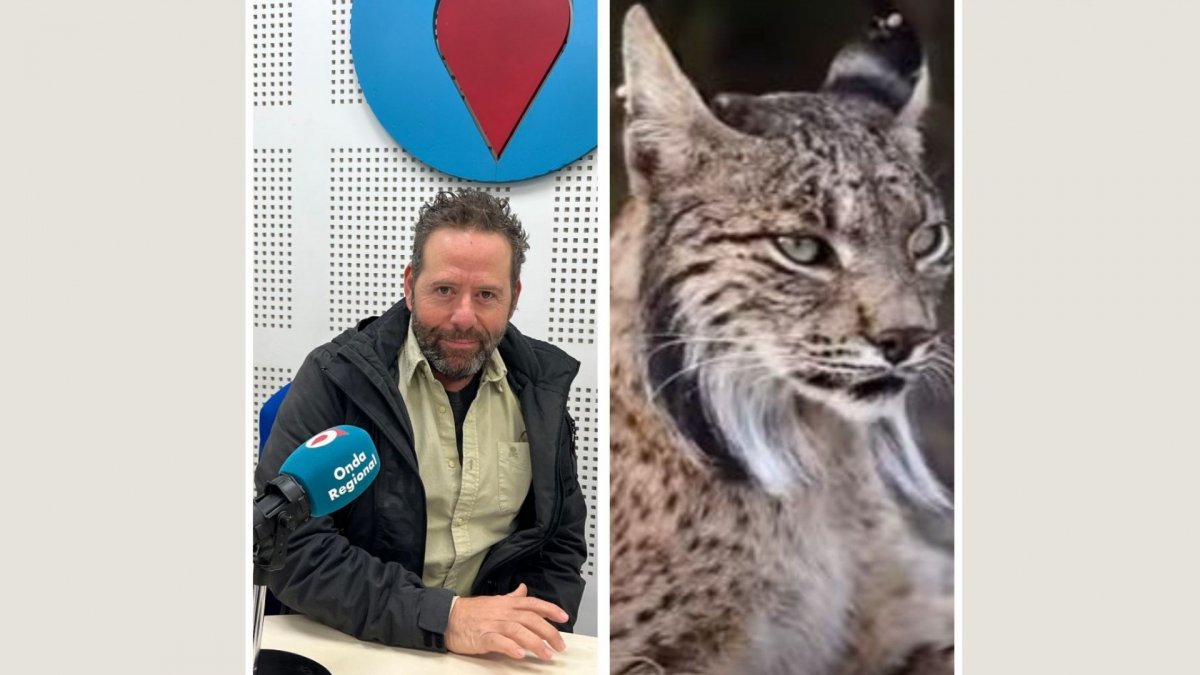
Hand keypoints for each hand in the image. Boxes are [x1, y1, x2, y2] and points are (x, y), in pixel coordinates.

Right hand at [444, 583, 568, 659]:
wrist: (448, 618)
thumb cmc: (472, 612)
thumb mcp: (495, 600)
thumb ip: (512, 597)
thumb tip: (524, 590)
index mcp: (508, 603)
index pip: (534, 604)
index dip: (550, 609)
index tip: (564, 618)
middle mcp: (503, 612)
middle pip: (531, 619)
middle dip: (548, 632)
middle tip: (559, 645)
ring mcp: (493, 624)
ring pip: (518, 630)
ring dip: (535, 643)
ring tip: (546, 654)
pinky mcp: (482, 637)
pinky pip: (498, 642)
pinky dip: (510, 647)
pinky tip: (520, 654)